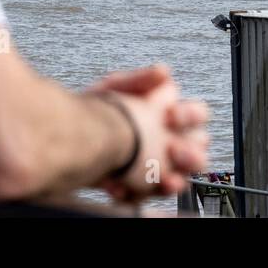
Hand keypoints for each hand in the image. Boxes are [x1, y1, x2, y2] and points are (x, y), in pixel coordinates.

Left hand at [90, 65, 209, 198]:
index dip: (189, 115)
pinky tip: (121, 187)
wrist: (69, 136)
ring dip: (176, 179)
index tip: (169, 115)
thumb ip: (141, 79)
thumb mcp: (115, 88)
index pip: (197, 115)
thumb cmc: (95, 110)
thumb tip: (163, 71)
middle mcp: (169, 140)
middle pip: (197, 150)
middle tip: (172, 150)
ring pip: (181, 178)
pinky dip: (137, 193)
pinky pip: (148, 196)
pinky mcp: (140, 186)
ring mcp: (158, 165)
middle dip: (190, 152)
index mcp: (170, 115)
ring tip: (164, 179)